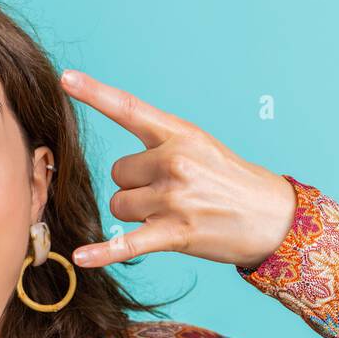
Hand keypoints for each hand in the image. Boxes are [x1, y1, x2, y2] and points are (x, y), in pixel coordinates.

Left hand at [60, 69, 296, 270]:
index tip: (66, 79)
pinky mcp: (173, 233)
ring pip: (119, 204)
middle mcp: (174, 161)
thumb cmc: (232, 181)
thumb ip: (162, 144)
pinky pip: (125, 243)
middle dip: (136, 184)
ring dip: (136, 214)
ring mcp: (173, 198)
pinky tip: (81, 257)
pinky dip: (103, 253)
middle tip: (172, 192)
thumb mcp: (201, 147)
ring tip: (171, 213)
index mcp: (180, 134)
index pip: (130, 108)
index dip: (94, 93)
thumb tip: (122, 166)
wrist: (272, 217)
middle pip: (118, 173)